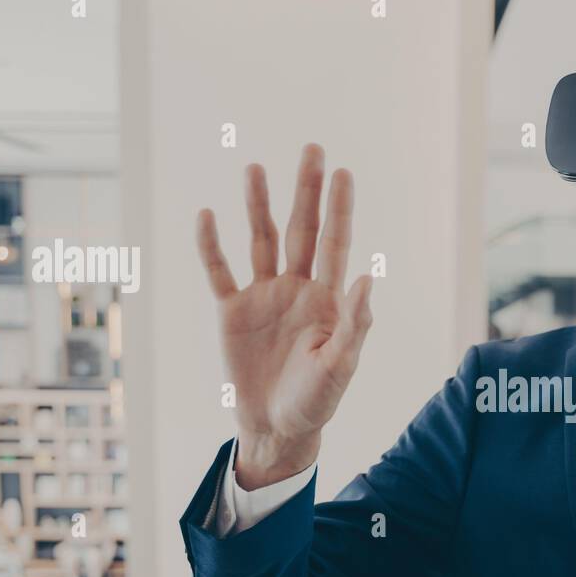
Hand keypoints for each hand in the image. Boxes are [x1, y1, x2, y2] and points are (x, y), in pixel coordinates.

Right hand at [196, 144, 372, 488]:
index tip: (343, 172)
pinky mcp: (232, 312)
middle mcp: (297, 288)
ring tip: (255, 168)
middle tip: (313, 149)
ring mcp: (263, 296)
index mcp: (328, 299)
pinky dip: (211, 245)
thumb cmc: (317, 400)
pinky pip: (219, 271)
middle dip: (306, 191)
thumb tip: (367, 277)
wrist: (276, 427)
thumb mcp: (340, 366)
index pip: (335, 244)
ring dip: (259, 205)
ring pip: (261, 240)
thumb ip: (354, 323)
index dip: (339, 209)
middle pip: (302, 230)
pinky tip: (208, 214)